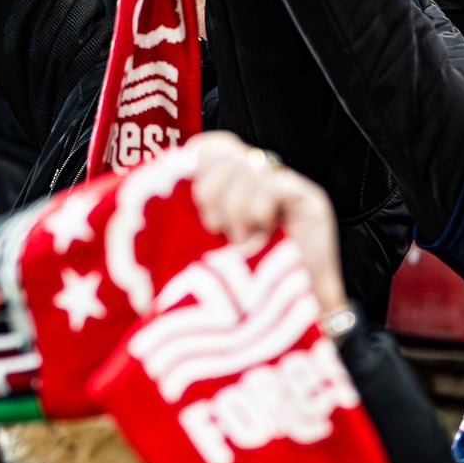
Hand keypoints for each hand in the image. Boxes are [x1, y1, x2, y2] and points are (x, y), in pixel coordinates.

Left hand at [188, 131, 346, 315]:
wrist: (298, 315)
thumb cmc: (246, 285)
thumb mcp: (207, 246)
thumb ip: (186, 220)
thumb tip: (154, 194)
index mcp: (236, 182)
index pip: (211, 146)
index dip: (194, 163)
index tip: (188, 200)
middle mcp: (263, 177)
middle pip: (224, 152)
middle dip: (211, 191)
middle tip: (215, 228)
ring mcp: (287, 185)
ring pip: (246, 167)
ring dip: (235, 208)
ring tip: (241, 240)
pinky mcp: (309, 200)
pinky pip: (272, 186)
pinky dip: (257, 211)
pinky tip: (261, 235)